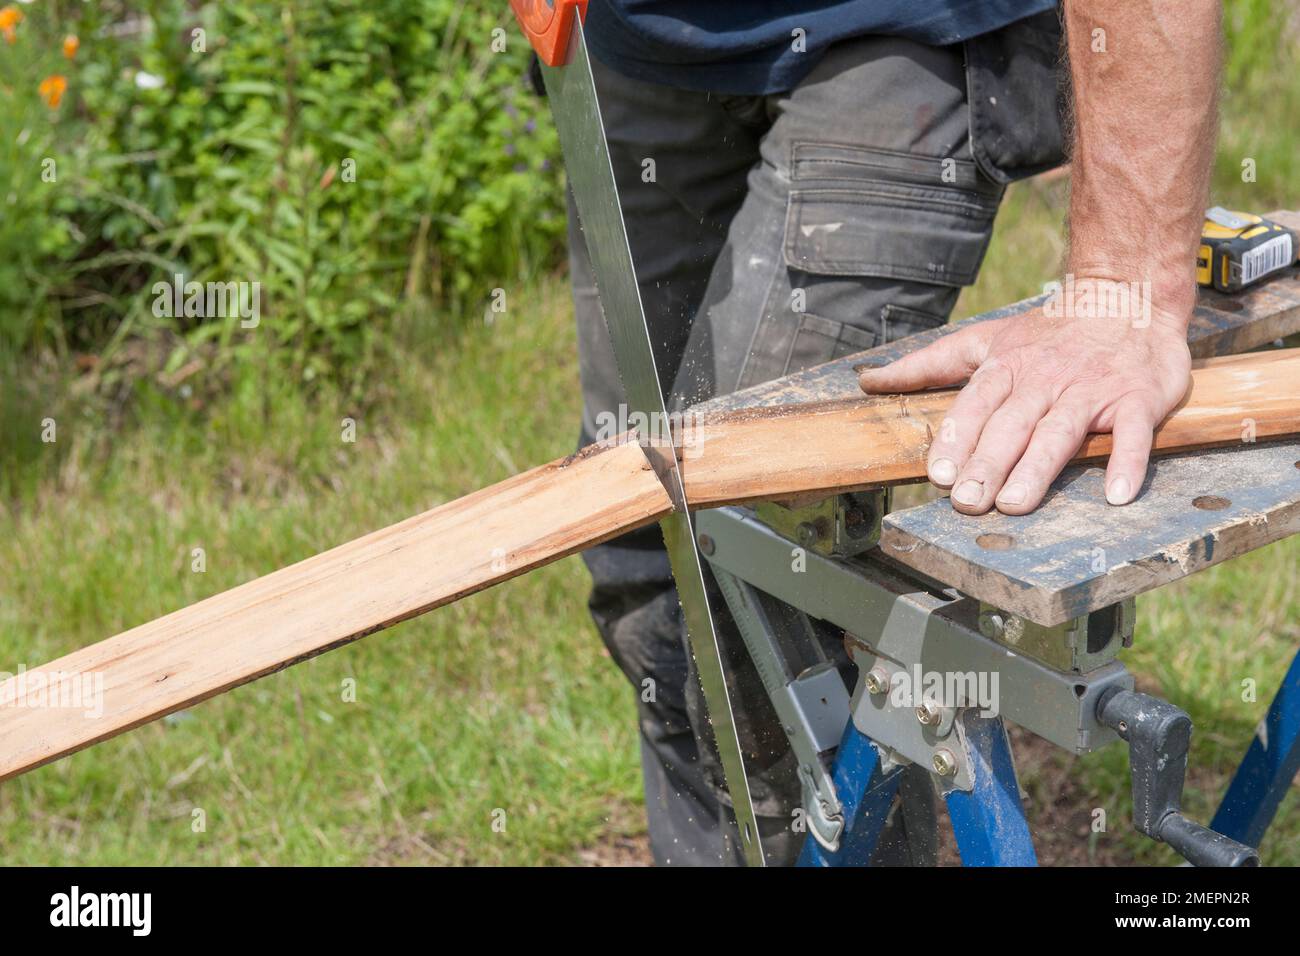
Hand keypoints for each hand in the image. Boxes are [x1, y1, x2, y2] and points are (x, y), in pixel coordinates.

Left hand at [858, 284, 1191, 514]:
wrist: (1127, 295)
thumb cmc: (1047, 331)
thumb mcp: (984, 340)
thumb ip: (928, 364)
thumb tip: (870, 380)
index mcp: (1008, 367)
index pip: (976, 405)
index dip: (957, 438)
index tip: (937, 473)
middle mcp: (1045, 379)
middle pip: (1011, 425)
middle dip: (986, 464)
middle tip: (967, 502)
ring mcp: (1092, 390)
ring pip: (1060, 431)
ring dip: (1037, 469)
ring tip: (1014, 504)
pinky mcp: (1136, 399)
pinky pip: (1134, 434)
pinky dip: (1128, 462)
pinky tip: (1117, 495)